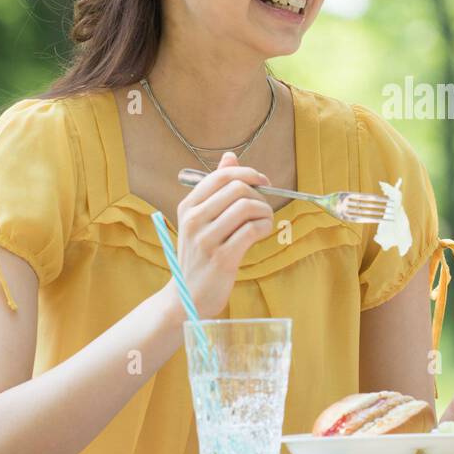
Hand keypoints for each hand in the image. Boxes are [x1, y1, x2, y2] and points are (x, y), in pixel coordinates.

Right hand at [174, 151, 273, 317]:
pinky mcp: (222, 258)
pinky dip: (265, 228)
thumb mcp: (202, 220)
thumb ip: (217, 188)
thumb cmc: (200, 255)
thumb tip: (230, 157)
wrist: (187, 296)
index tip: (264, 182)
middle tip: (263, 209)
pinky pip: (252, 230)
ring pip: (247, 207)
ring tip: (264, 223)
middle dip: (260, 195)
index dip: (248, 173)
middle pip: (238, 189)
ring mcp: (206, 239)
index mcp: (188, 206)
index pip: (222, 175)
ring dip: (265, 212)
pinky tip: (262, 233)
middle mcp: (194, 219)